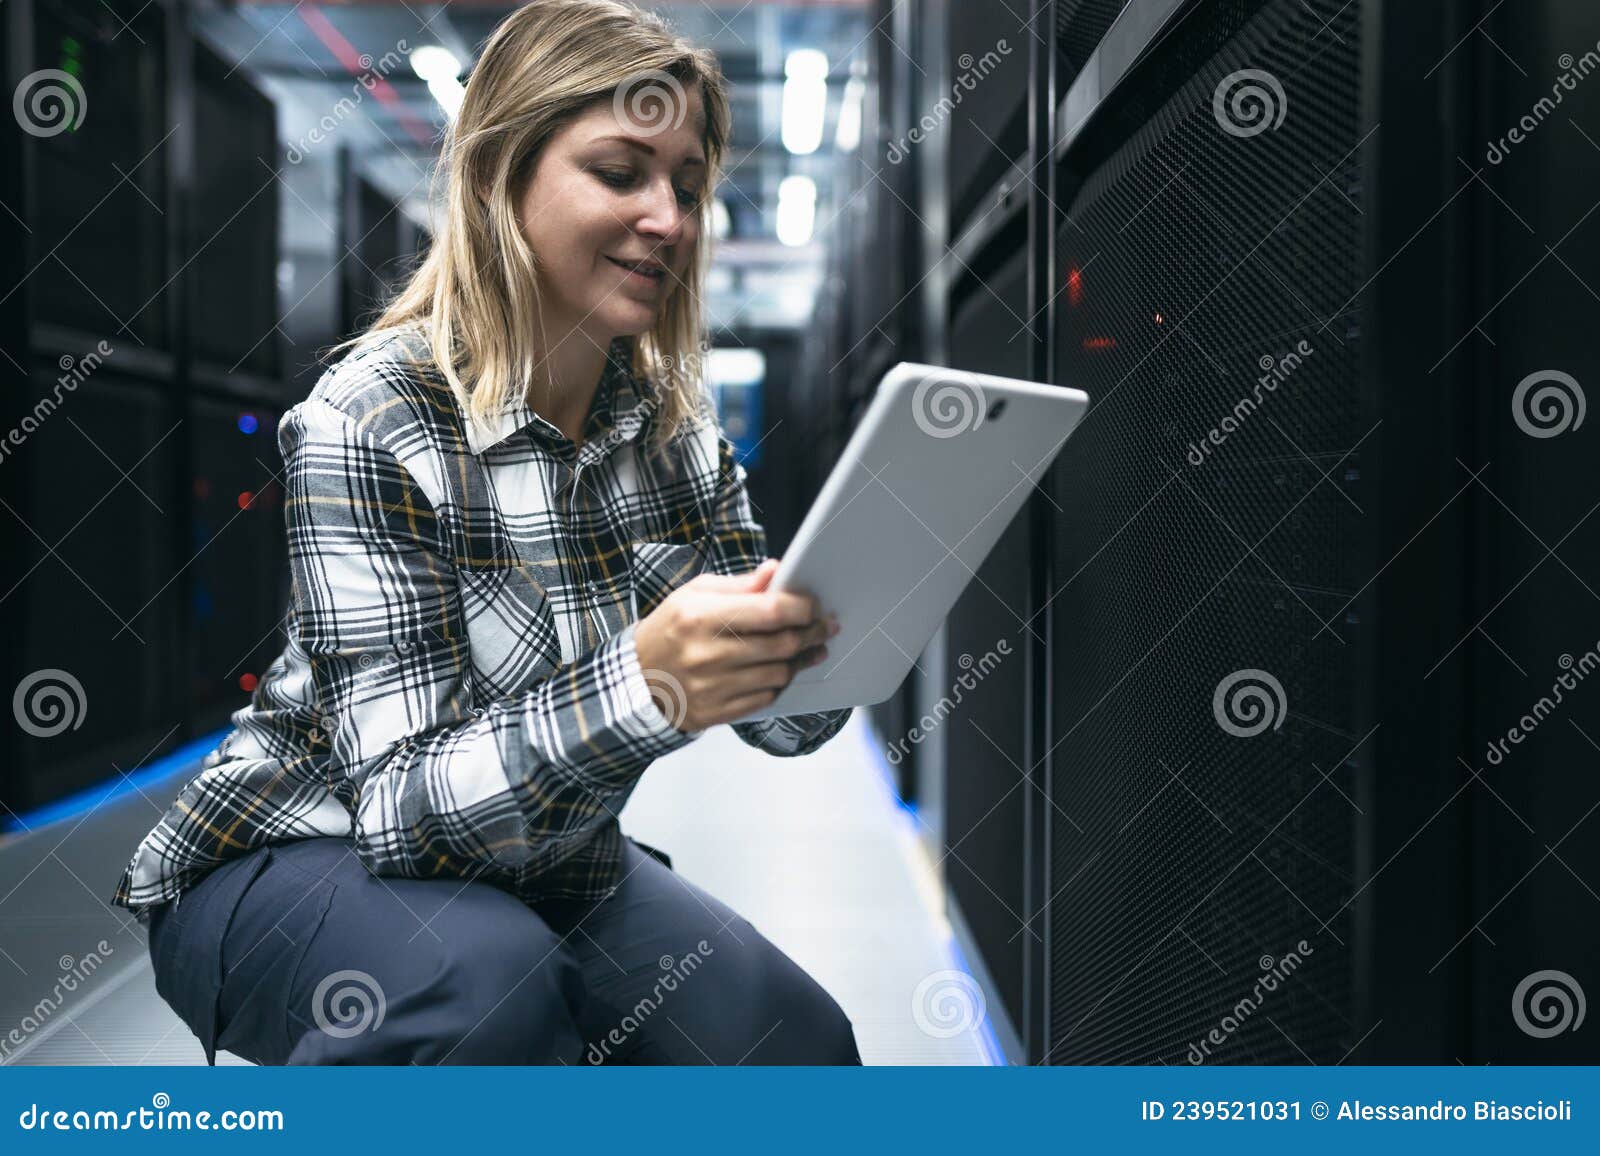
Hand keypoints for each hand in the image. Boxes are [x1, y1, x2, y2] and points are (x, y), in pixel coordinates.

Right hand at [633, 558, 839, 730]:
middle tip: (824, 626)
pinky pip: (765, 698)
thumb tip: (775, 571)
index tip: (813, 604)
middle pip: (782, 644)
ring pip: (779, 674)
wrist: (637, 680)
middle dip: (812, 632)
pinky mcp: (716, 712)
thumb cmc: (671, 629)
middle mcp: (706, 654)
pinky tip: (784, 669)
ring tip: (810, 648)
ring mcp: (711, 687)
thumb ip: (739, 585)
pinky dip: (780, 682)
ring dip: (801, 659)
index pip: (770, 611)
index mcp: (700, 617)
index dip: (802, 607)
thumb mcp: (694, 595)